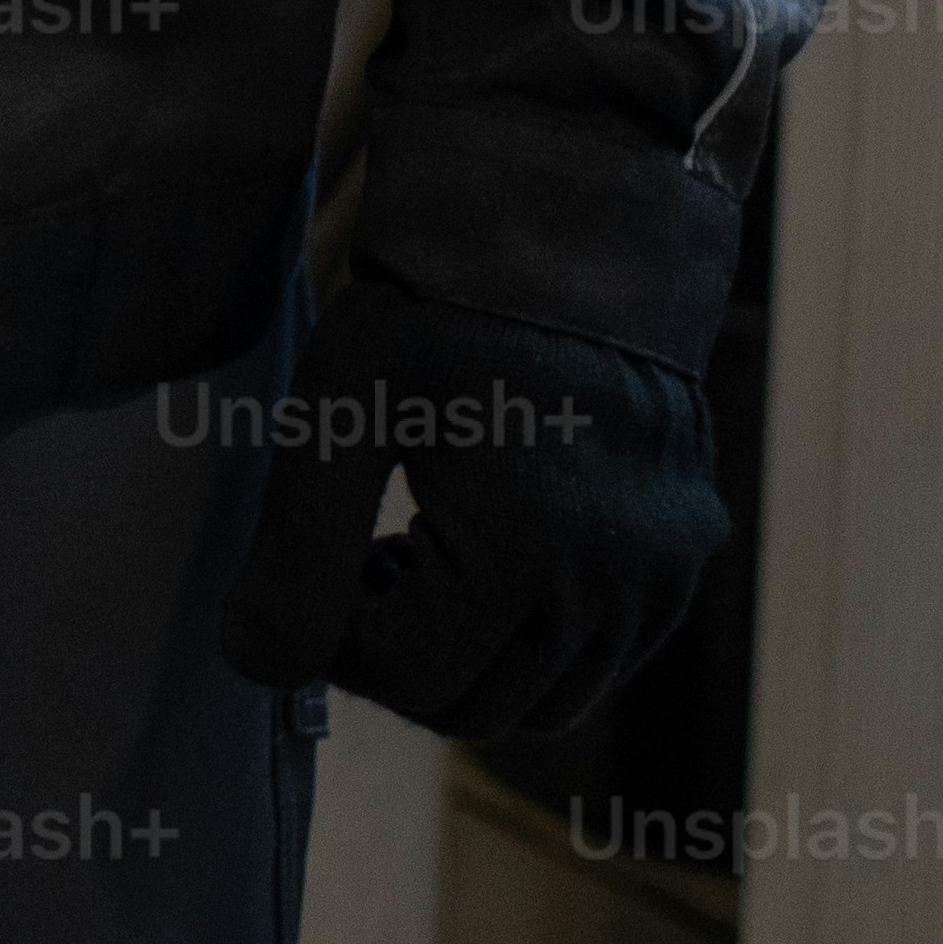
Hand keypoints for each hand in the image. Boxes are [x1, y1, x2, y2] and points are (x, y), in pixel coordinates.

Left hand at [207, 277, 723, 745]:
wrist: (568, 234)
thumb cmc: (439, 311)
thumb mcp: (340, 412)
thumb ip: (295, 549)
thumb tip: (258, 664)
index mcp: (527, 556)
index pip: (406, 682)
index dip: (337, 642)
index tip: (316, 569)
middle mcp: (614, 589)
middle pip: (475, 709)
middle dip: (399, 657)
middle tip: (361, 562)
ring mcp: (661, 583)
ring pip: (544, 702)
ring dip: (468, 657)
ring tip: (422, 553)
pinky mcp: (684, 567)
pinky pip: (601, 661)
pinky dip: (533, 640)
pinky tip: (486, 550)